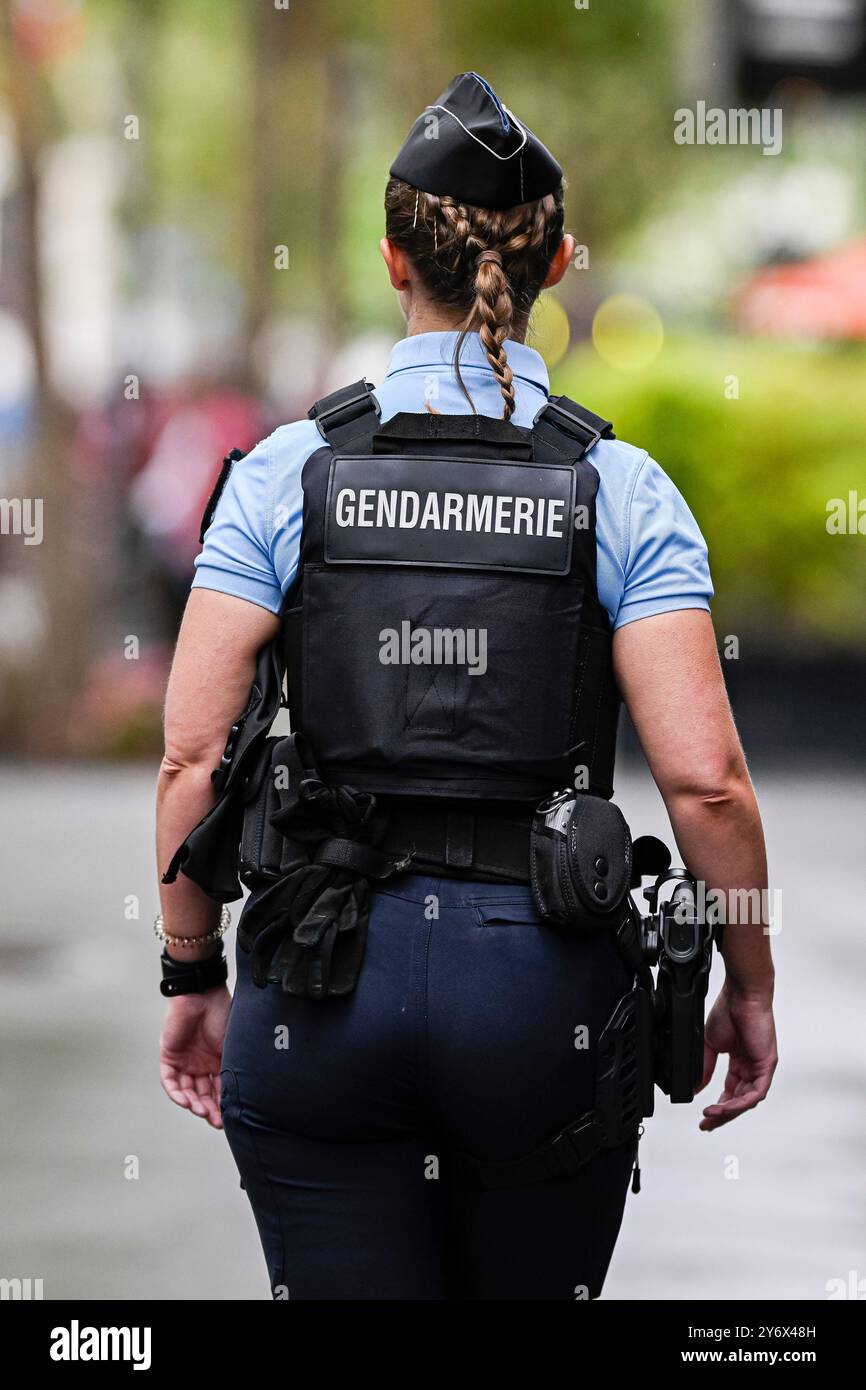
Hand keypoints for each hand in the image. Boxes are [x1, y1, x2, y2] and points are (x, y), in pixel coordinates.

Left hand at [160, 986, 231, 1128]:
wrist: (202, 994)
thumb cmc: (222, 1013)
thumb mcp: (233, 1044)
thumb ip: (235, 1066)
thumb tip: (246, 1092)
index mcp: (218, 1060)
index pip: (219, 1089)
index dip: (223, 1104)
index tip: (229, 1118)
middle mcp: (201, 1064)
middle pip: (203, 1094)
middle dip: (209, 1109)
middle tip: (216, 1120)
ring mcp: (185, 1061)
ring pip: (186, 1091)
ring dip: (193, 1103)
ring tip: (202, 1111)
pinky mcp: (169, 1057)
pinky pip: (170, 1081)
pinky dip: (176, 1093)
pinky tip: (185, 1101)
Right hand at [698, 980, 776, 1130]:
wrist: (742, 995)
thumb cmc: (729, 1010)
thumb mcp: (711, 1044)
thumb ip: (704, 1067)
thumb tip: (696, 1088)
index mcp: (740, 1061)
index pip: (730, 1091)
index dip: (718, 1106)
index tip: (703, 1116)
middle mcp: (752, 1066)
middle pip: (739, 1100)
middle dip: (722, 1115)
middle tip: (706, 1124)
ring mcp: (761, 1067)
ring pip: (747, 1100)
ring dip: (729, 1111)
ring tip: (711, 1116)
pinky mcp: (767, 1065)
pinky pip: (756, 1092)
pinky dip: (740, 1102)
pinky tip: (725, 1106)